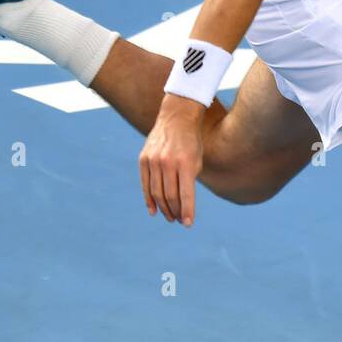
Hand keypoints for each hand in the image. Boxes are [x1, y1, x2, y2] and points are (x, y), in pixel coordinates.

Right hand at [139, 93, 205, 225]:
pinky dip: (148, 199)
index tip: (188, 224)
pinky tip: (153, 210)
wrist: (176, 118)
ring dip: (163, 208)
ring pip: (156, 192)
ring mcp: (153, 161)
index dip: (187, 211)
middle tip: (178, 220)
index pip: (186, 194)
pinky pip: (145, 184)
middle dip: (175, 211)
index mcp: (185, 163)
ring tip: (170, 217)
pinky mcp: (143, 159)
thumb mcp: (197, 159)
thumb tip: (183, 204)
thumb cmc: (192, 141)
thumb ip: (189, 180)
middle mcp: (168, 162)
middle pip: (169, 196)